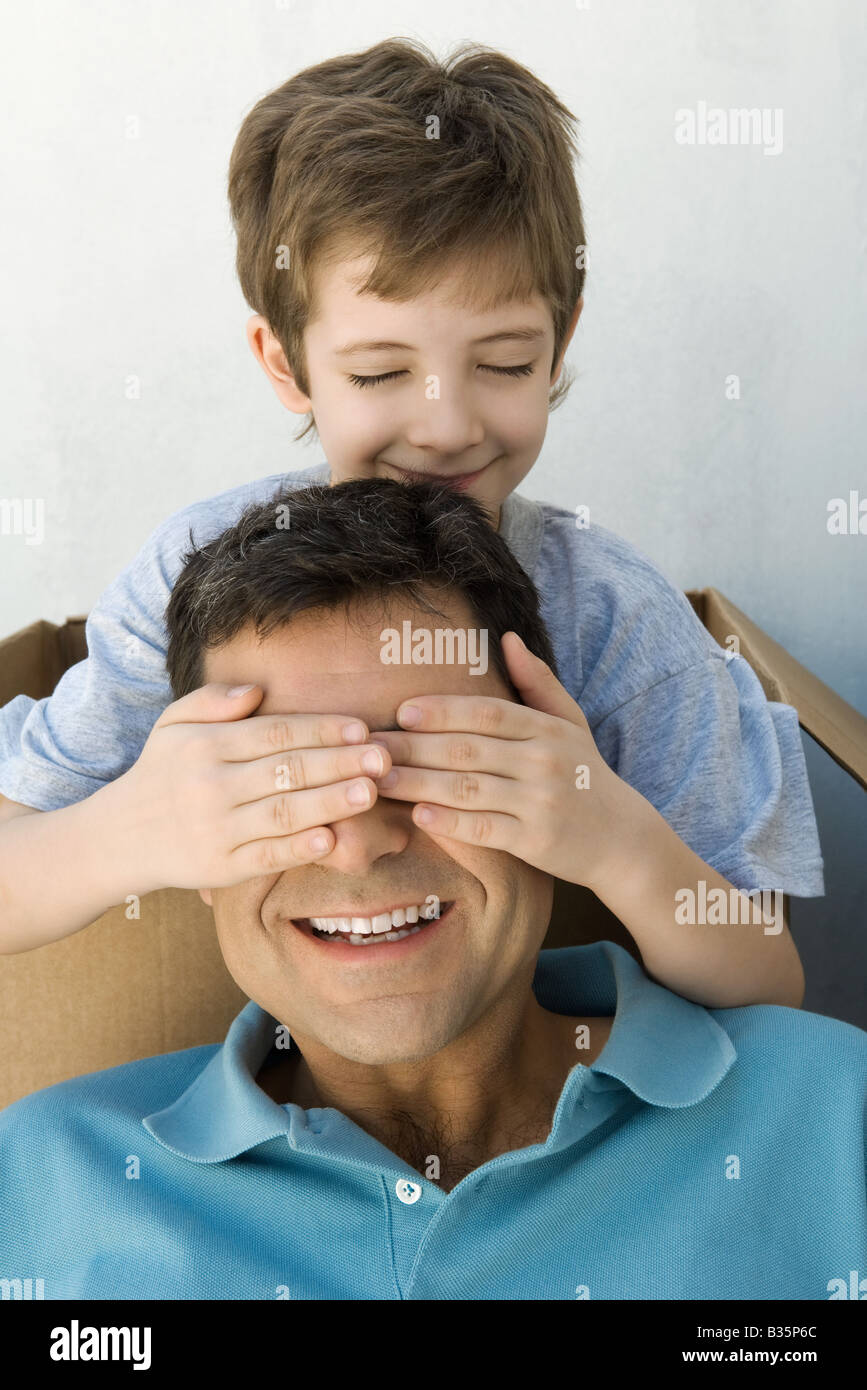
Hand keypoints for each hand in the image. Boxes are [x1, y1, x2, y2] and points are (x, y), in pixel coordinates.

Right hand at [107, 683, 390, 891]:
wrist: (122, 836)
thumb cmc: (163, 773)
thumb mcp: (173, 724)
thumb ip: (212, 700)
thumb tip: (258, 689)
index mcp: (205, 745)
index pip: (275, 732)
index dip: (321, 729)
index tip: (361, 729)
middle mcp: (211, 785)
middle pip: (287, 770)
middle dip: (339, 763)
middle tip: (383, 758)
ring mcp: (216, 829)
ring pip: (283, 813)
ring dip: (330, 803)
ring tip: (369, 792)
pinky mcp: (219, 867)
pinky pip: (266, 857)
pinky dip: (299, 849)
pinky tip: (331, 839)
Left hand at [370, 632, 635, 891]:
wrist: (622, 839)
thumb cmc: (585, 775)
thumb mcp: (571, 723)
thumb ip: (538, 682)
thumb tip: (509, 638)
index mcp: (546, 729)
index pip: (487, 713)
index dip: (443, 710)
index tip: (402, 711)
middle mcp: (543, 761)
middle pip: (467, 749)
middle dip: (414, 747)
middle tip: (372, 747)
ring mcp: (539, 802)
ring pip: (468, 788)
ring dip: (418, 783)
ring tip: (380, 780)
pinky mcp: (535, 840)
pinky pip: (484, 828)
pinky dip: (449, 822)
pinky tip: (418, 815)